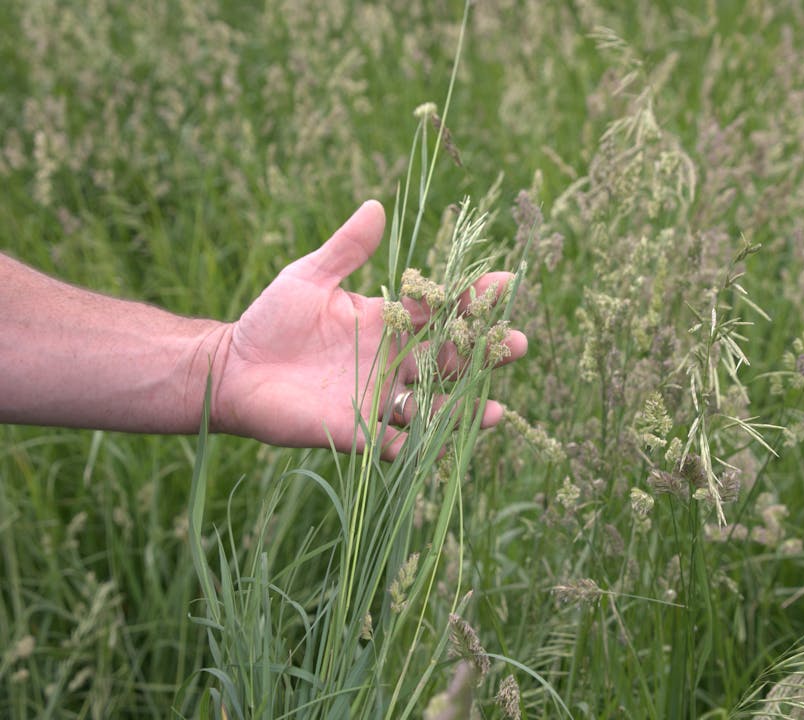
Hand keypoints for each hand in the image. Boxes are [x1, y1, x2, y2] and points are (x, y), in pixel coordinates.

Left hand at [208, 200, 526, 458]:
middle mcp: (394, 362)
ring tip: (496, 411)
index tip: (504, 283)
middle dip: (486, 354)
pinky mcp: (357, 432)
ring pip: (432, 407)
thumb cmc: (271, 320)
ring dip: (464, 411)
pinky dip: (415, 448)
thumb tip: (375, 207)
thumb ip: (346, 249)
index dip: (473, 298)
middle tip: (517, 345)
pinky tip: (439, 449)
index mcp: (390, 323)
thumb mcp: (309, 277)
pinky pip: (394, 445)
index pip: (442, 310)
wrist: (233, 369)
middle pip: (450, 359)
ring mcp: (378, 399)